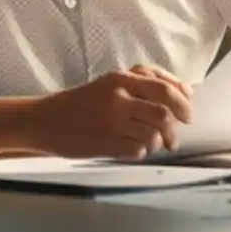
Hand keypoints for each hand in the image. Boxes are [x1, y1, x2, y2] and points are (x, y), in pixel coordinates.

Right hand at [26, 68, 193, 160]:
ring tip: (153, 145)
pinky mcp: (108, 143)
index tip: (187, 111)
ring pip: (155, 134)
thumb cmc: (78, 104)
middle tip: (177, 134)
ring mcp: (113, 122)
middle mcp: (118, 98)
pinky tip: (132, 149)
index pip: (164, 88)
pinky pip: (139, 151)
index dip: (183, 101)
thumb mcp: (107, 84)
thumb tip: (181, 91)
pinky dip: (141, 152)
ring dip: (159, 142)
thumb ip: (140, 84)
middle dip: (177, 126)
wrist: (44, 121)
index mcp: (120, 79)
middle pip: (165, 112)